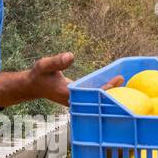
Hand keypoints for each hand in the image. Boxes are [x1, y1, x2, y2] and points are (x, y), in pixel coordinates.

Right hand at [0, 52, 123, 107]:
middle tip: (125, 80)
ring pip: (95, 100)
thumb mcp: (44, 65)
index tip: (118, 79)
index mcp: (69, 94)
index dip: (106, 87)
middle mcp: (74, 100)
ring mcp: (75, 101)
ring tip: (123, 82)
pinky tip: (111, 85)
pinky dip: (102, 91)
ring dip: (108, 92)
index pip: (93, 93)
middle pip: (97, 99)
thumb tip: (71, 55)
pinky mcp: (75, 99)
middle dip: (112, 92)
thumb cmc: (38, 75)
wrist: (31, 86)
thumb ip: (57, 61)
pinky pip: (92, 97)